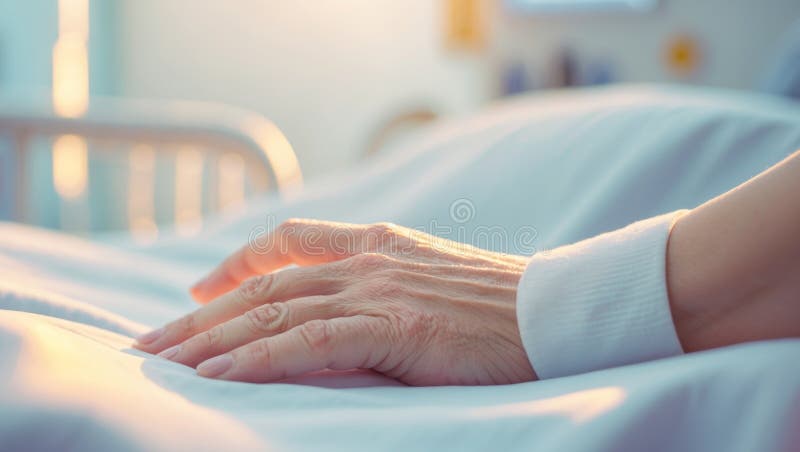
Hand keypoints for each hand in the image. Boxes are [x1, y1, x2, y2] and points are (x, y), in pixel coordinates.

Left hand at [133, 219, 535, 384]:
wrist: (557, 311)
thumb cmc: (505, 305)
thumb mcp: (437, 280)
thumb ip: (389, 284)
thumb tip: (352, 311)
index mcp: (379, 244)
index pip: (291, 241)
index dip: (239, 261)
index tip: (203, 286)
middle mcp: (368, 261)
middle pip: (264, 285)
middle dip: (203, 314)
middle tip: (154, 340)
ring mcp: (378, 292)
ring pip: (274, 313)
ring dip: (213, 339)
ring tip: (165, 362)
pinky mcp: (393, 328)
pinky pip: (308, 342)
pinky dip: (258, 360)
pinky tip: (219, 377)